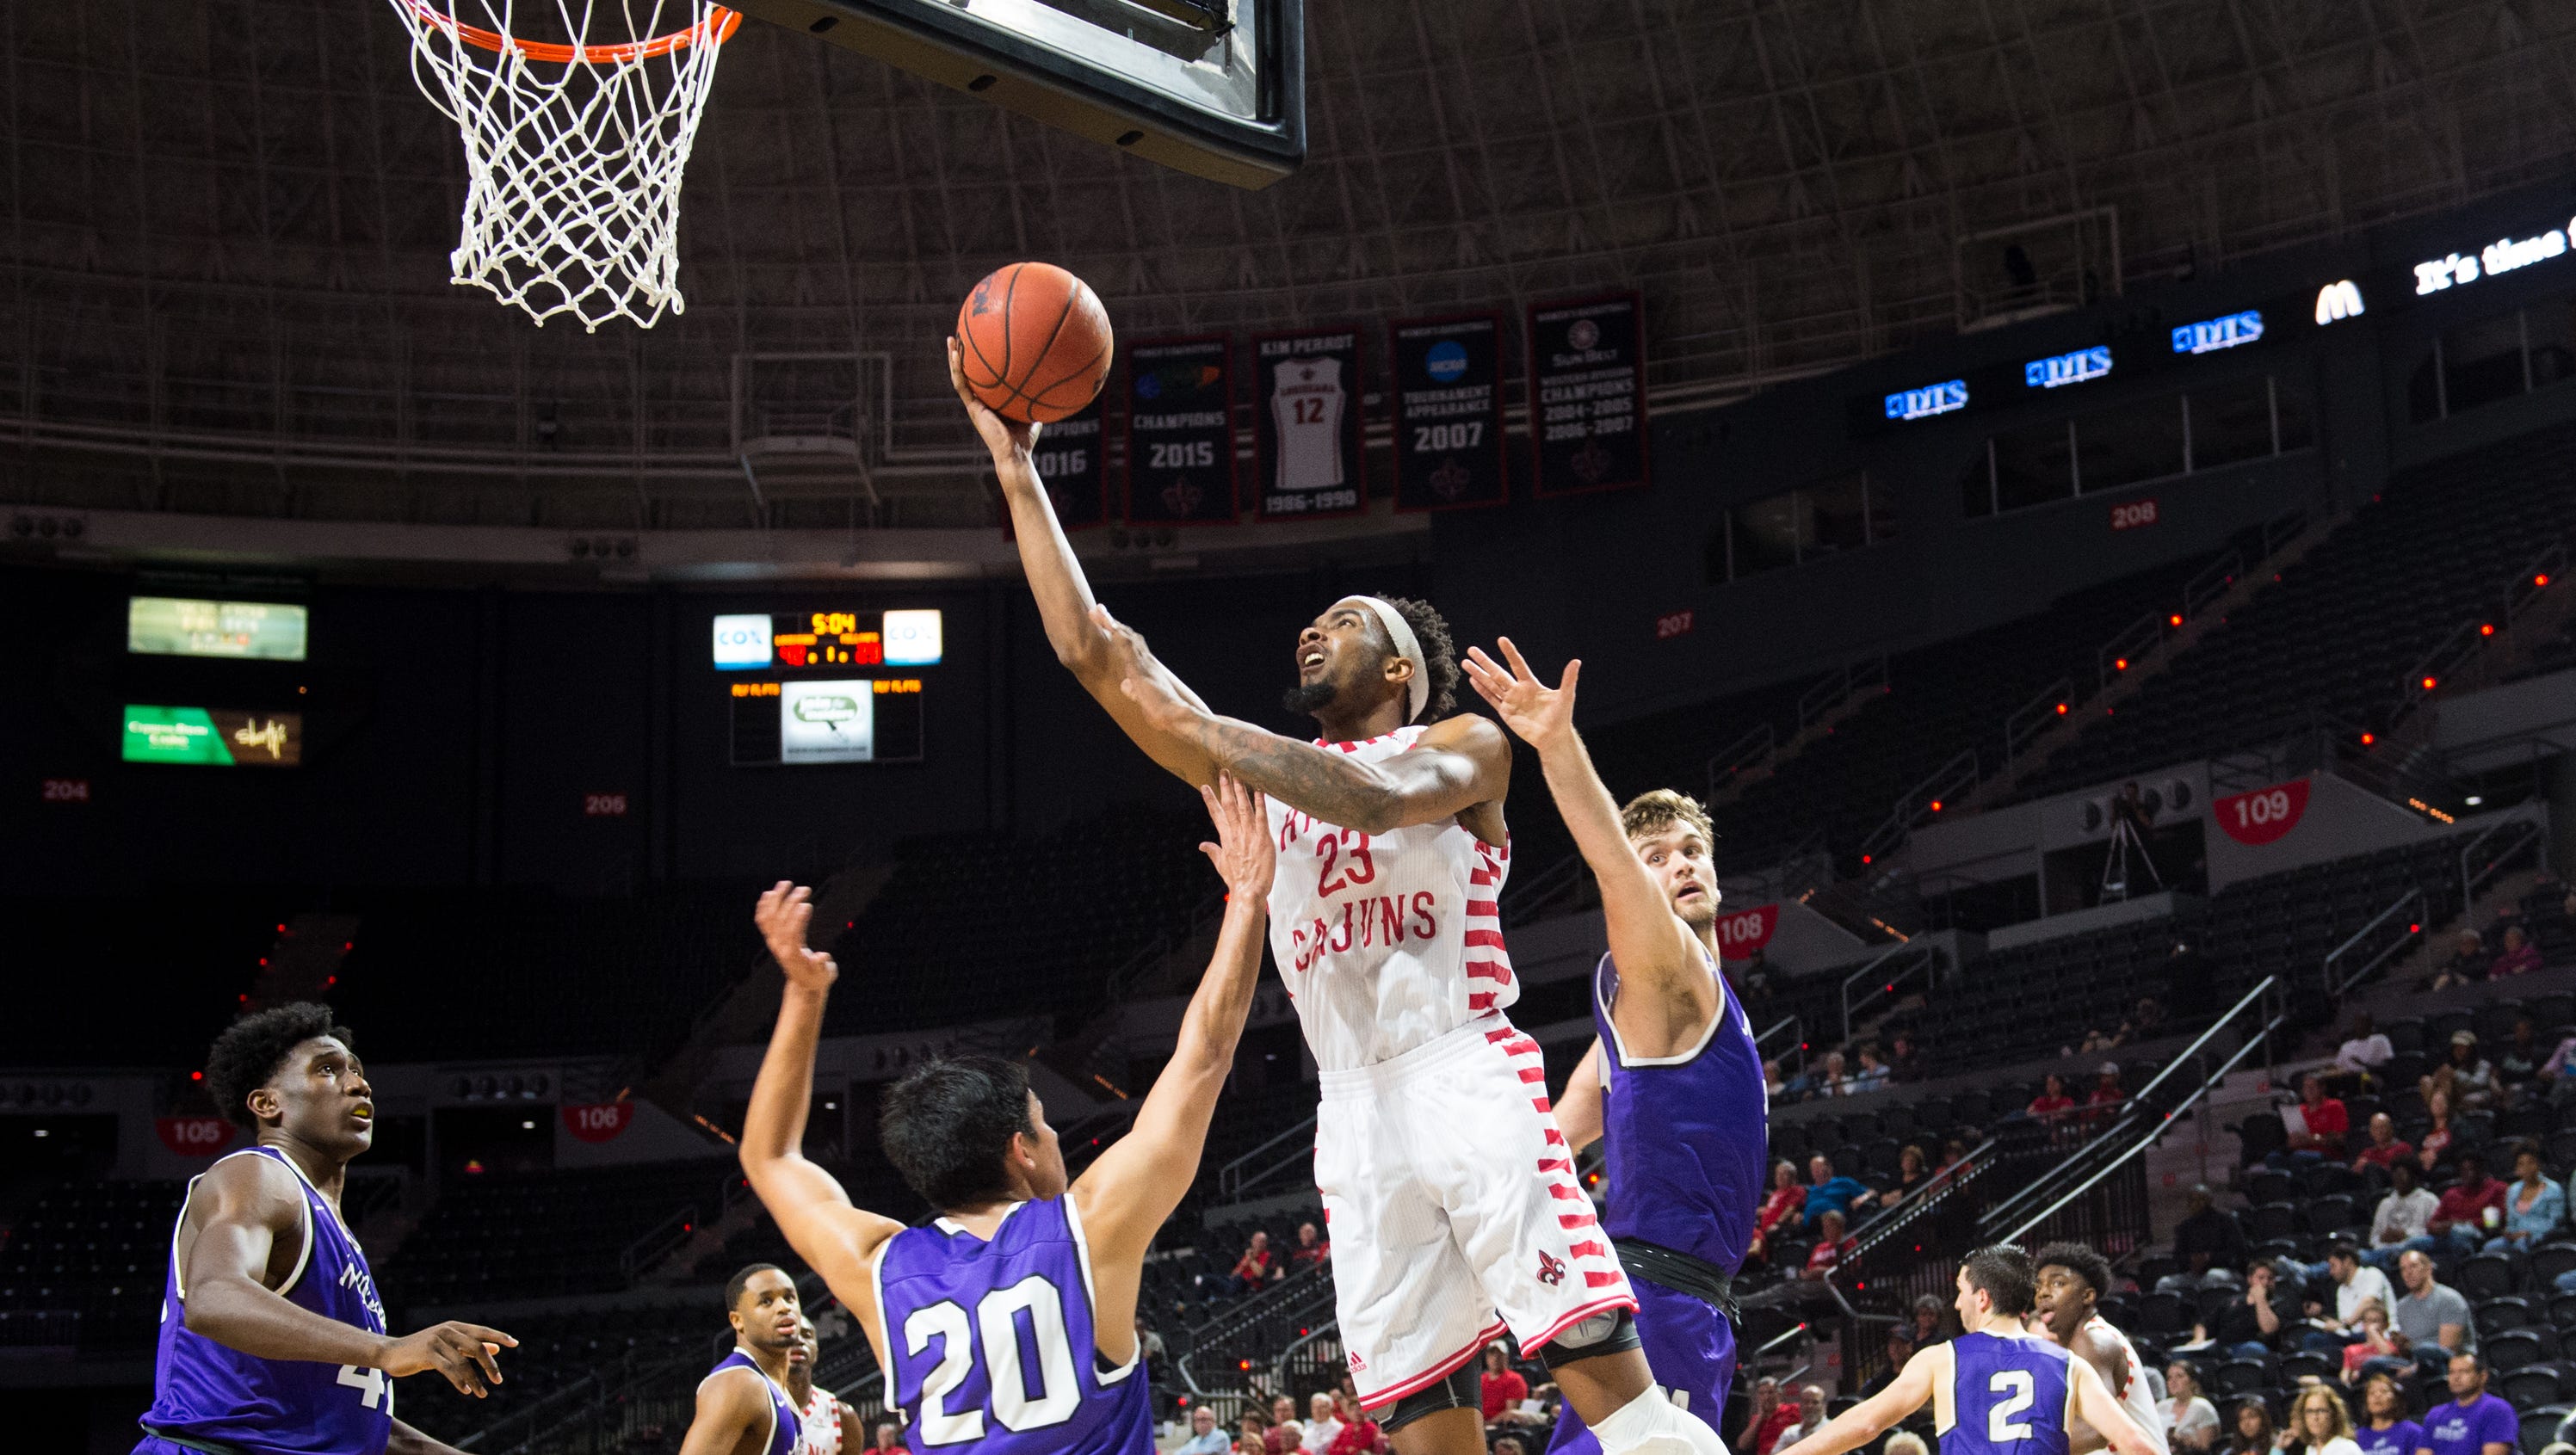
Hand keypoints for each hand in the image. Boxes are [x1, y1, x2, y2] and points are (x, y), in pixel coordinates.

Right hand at [379, 1321, 514, 1397]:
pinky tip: (466, 1391)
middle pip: (476, 1347)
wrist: (391, 1353)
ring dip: (474, 1379)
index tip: (515, 1343)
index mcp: (455, 1327)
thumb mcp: (449, 1345)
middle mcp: (448, 1331)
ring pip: (463, 1361)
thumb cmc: (423, 1350)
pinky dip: (459, 1381)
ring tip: (482, 1393)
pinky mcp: (427, 1354)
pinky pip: (448, 1369)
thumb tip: (496, 1348)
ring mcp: (437, 1341)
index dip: (498, 1336)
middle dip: (489, 1365)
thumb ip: (471, 1346)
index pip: (482, 1330)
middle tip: (498, 1381)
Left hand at [754, 882, 839, 992]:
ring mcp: (774, 942)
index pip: (791, 933)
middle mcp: (780, 947)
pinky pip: (764, 921)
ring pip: (769, 918)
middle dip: (791, 903)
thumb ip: (822, 966)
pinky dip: (764, 907)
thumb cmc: (817, 978)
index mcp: (792, 955)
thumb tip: (822, 956)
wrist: (803, 986)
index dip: (797, 919)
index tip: (806, 904)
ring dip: (775, 900)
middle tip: (805, 889)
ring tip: (785, 883)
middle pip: (781, 921)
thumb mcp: (824, 975)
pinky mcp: (773, 939)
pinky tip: (769, 894)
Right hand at [948, 337, 1041, 461]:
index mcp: (990, 402)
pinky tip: (956, 354)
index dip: (978, 363)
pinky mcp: (972, 408)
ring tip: (950, 340)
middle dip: (962, 355)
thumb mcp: (1032, 411)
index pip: (982, 378)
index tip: (979, 344)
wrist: (1015, 454)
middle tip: (959, 335)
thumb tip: (1051, 378)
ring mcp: (974, 404)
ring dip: (954, 358)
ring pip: (960, 376)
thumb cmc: (1025, 439)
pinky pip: (961, 385)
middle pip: (968, 374)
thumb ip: (1036, 396)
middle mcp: (980, 401)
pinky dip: (957, 369)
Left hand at [1093, 604, 1191, 730]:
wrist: (1175, 716)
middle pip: (1127, 635)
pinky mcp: (1137, 667)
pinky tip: (1105, 622)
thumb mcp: (1144, 700)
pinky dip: (1114, 632)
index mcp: (1147, 668)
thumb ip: (1134, 691)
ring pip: (1124, 635)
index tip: (1110, 624)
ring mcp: (1142, 662)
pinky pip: (1124, 645)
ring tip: (1096, 611)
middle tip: (1098, 610)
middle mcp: (1146, 660)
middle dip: (1112, 622)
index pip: (1132, 646)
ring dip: (1109, 622)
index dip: (1120, 634)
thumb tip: (1125, 684)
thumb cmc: (1163, 712)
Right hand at [1198, 774, 1274, 901]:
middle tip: (1223, 771)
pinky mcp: (1263, 838)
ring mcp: (1249, 835)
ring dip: (1240, 791)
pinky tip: (1259, 791)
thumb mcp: (1221, 865)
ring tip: (1238, 775)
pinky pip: (1261, 817)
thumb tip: (1202, 845)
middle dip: (1225, 788)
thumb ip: (1212, 851)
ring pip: (1243, 808)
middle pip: (1228, 806)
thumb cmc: (1236, 880)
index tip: (1204, 786)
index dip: (1210, 799)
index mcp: (1226, 838)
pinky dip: (1260, 804)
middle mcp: (1236, 834)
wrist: (1249, 891)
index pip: (1216, 814)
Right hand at [1460, 637, 1577, 753]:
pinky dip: (1482, 690)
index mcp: (1531, 684)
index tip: (1501, 640)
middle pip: (1498, 672)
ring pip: (1491, 684)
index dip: (1509, 653)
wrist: (1552, 737)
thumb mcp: (1566, 696)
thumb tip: (1576, 661)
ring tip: (1466, 663)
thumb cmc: (1560, 716)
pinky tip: (1473, 680)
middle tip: (1472, 650)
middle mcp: (1518, 690)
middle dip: (1485, 661)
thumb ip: (1568, 679)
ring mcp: (1510, 701)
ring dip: (1479, 674)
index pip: (1517, 664)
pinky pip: (1491, 699)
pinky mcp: (1505, 712)